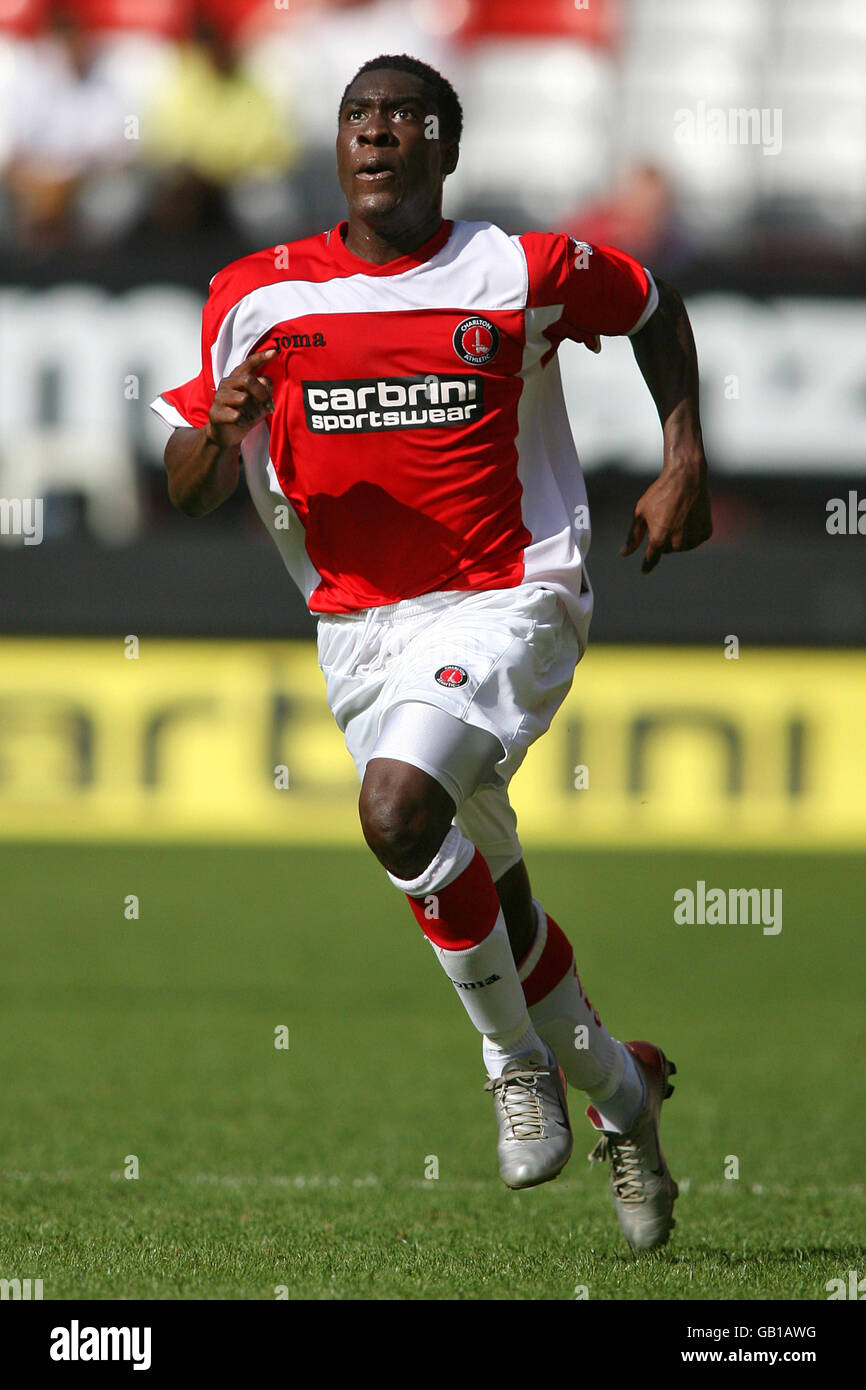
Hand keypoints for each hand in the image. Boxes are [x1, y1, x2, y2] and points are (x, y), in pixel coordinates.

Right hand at [205, 348, 276, 449]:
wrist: (226, 435)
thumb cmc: (244, 414)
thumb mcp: (259, 402)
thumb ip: (264, 390)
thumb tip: (266, 381)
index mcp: (237, 378)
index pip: (249, 363)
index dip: (261, 357)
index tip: (275, 352)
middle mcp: (226, 384)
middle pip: (248, 380)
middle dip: (263, 394)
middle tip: (270, 407)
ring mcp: (219, 398)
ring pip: (244, 399)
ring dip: (254, 411)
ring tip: (253, 418)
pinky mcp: (215, 413)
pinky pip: (236, 415)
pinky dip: (244, 422)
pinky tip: (242, 424)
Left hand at [620, 459, 711, 573]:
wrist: (686, 476)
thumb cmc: (660, 492)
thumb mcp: (641, 512)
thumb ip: (633, 536)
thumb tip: (624, 553)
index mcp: (659, 537)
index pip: (652, 558)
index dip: (648, 565)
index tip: (644, 570)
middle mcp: (678, 541)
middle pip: (668, 550)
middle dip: (664, 538)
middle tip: (666, 517)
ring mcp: (694, 537)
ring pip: (683, 547)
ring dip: (678, 537)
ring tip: (677, 516)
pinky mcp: (706, 531)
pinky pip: (696, 540)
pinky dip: (692, 532)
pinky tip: (690, 517)